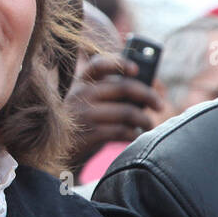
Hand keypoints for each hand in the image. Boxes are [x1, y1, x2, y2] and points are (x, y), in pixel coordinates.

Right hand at [64, 52, 163, 170]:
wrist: (58, 153)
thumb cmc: (81, 124)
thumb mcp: (86, 102)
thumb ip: (108, 93)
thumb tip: (145, 93)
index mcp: (81, 82)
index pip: (99, 64)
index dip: (121, 63)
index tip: (136, 70)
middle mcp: (82, 95)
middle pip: (124, 87)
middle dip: (148, 95)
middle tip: (159, 105)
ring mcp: (85, 114)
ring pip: (127, 111)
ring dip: (145, 119)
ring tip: (148, 124)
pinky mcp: (90, 134)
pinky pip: (122, 131)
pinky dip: (134, 134)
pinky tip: (136, 136)